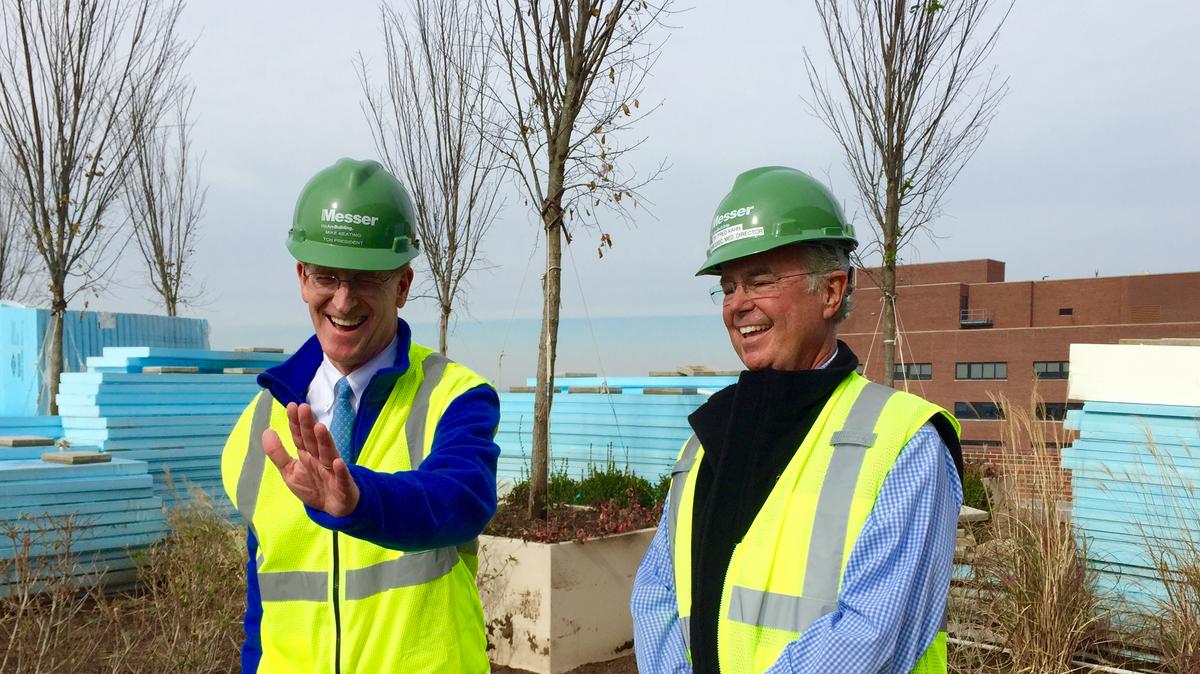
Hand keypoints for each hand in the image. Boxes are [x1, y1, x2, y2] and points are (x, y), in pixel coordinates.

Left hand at [262, 402, 359, 516]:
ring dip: (325, 441)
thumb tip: (266, 431)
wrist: (334, 509)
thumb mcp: (290, 471)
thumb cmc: (313, 487)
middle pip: (313, 441)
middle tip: (304, 408)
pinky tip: (337, 462)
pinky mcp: (343, 486)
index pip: (300, 436)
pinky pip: (342, 478)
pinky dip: (341, 471)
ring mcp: (332, 471)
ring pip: (328, 454)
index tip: (292, 406)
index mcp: (307, 455)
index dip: (296, 423)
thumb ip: (277, 453)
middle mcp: (320, 459)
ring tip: (320, 427)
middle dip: (309, 425)